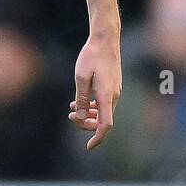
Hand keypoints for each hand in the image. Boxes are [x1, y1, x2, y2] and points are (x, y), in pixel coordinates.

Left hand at [69, 31, 121, 149]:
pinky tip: (80, 101)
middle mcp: (114, 96)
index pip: (105, 125)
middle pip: (103, 120)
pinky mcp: (113, 86)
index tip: (88, 147)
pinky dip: (93, 106)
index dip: (97, 138)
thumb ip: (81, 99)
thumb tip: (80, 117)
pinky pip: (104, 103)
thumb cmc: (91, 56)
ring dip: (88, 115)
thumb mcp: (81, 78)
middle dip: (86, 124)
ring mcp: (115, 91)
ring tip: (71, 109)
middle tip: (70, 117)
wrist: (105, 39)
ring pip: (103, 112)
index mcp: (107, 96)